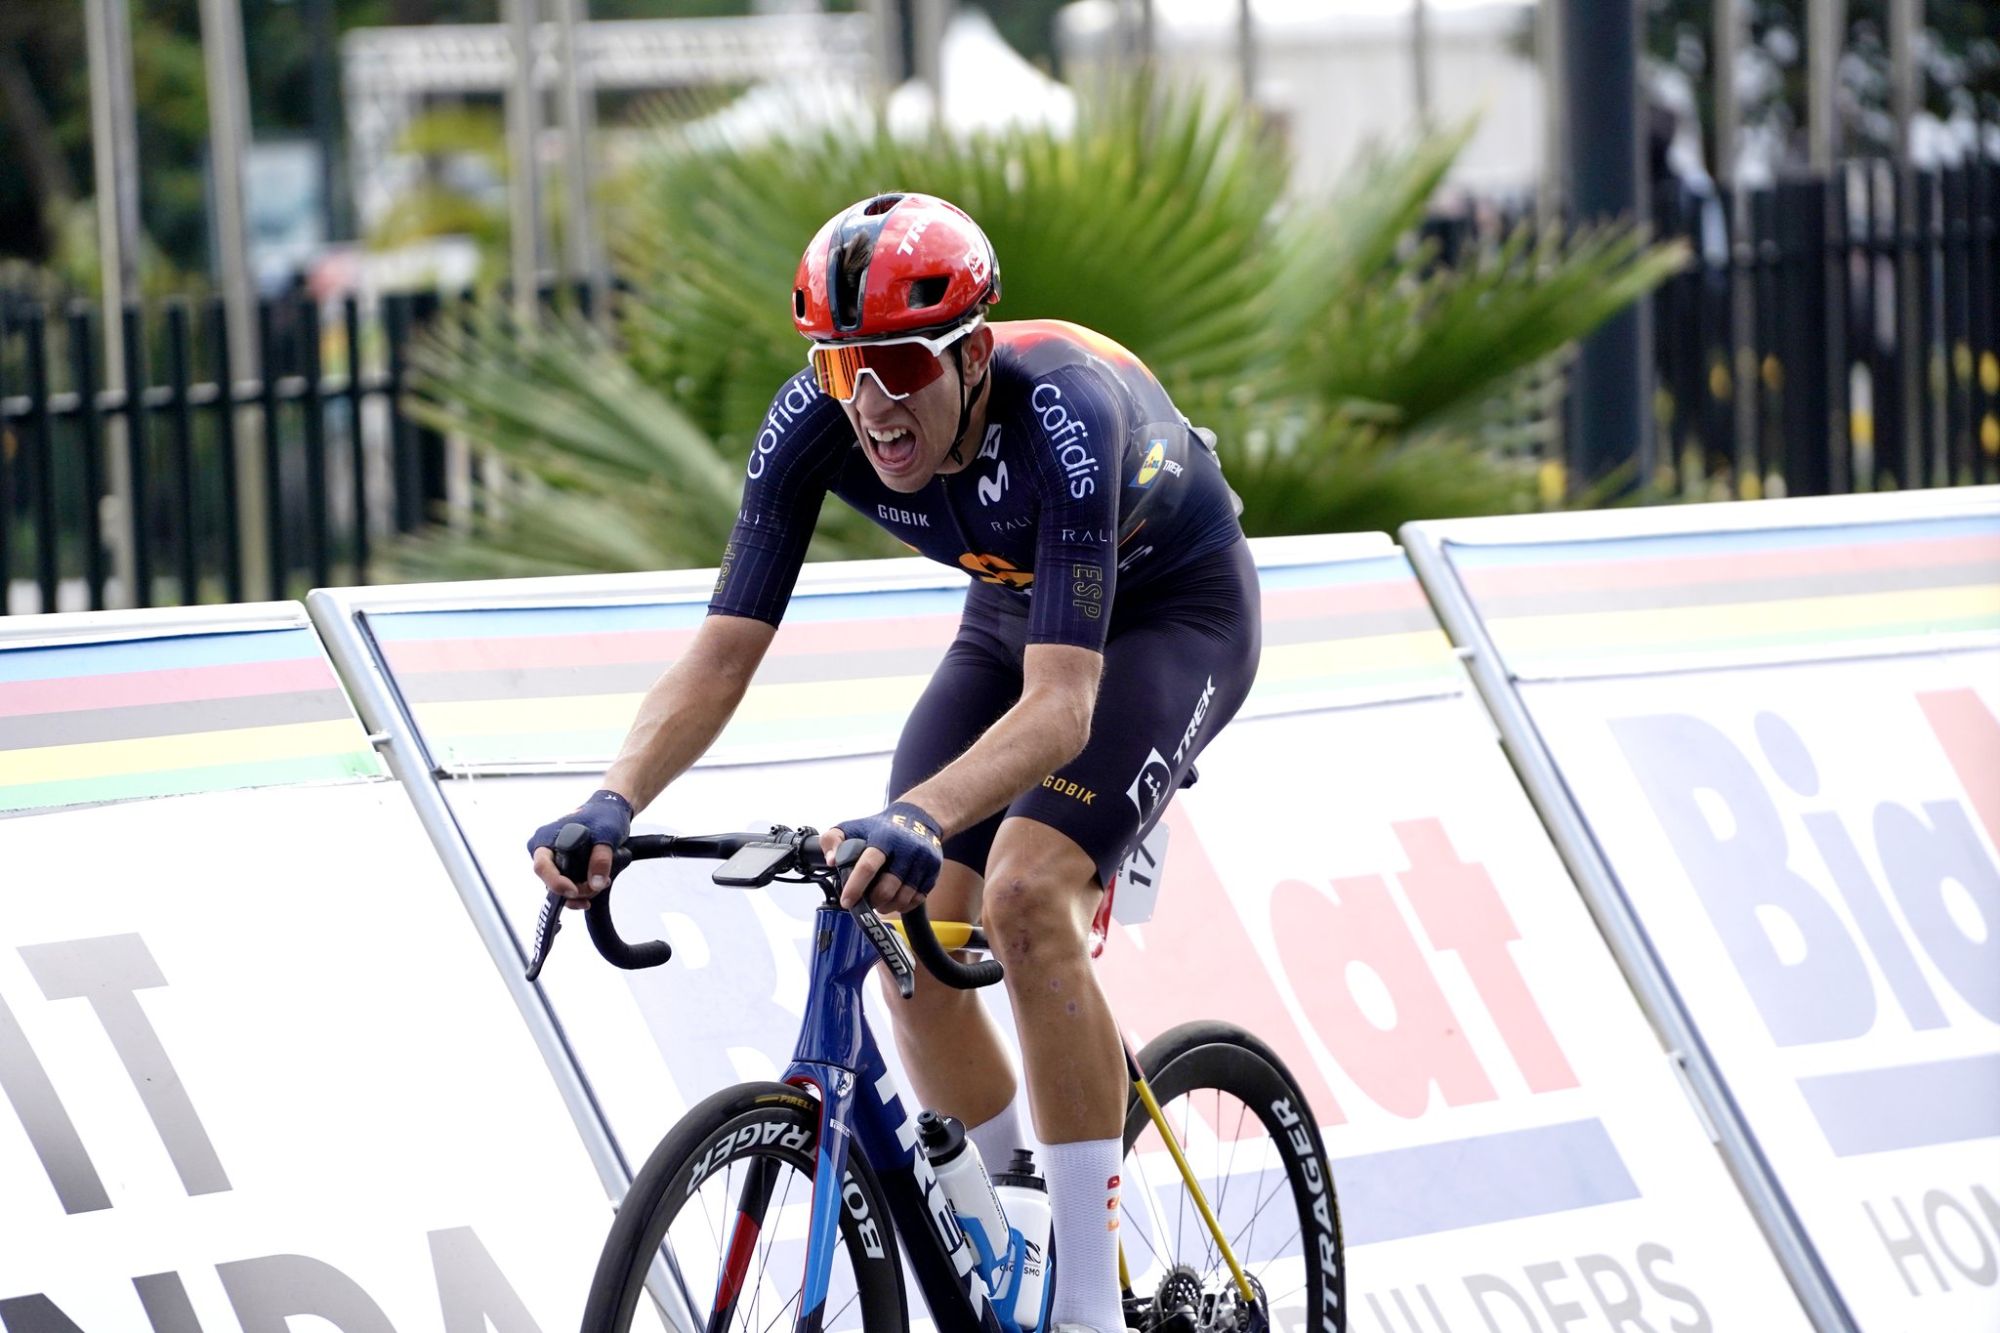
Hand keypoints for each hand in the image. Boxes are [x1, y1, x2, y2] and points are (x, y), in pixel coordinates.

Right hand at [528, 789, 633, 908]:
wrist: (610, 810)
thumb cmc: (603, 815)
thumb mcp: (607, 833)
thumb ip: (601, 858)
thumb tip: (596, 883)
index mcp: (545, 838)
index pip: (542, 867)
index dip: (556, 882)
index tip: (574, 890)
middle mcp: (544, 852)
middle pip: (551, 882)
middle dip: (576, 889)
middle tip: (599, 884)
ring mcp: (553, 861)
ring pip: (561, 888)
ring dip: (582, 891)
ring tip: (603, 882)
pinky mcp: (564, 868)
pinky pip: (568, 887)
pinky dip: (582, 891)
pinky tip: (596, 887)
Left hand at [821, 801, 943, 913]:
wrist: (919, 818)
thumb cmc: (880, 827)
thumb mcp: (852, 826)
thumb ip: (833, 840)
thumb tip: (831, 861)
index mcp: (884, 837)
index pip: (868, 866)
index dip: (856, 887)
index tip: (846, 902)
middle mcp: (907, 849)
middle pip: (887, 888)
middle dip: (872, 901)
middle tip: (865, 902)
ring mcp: (923, 861)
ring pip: (903, 898)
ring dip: (887, 907)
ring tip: (879, 903)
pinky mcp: (934, 871)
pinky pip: (918, 899)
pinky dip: (904, 905)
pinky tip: (895, 900)